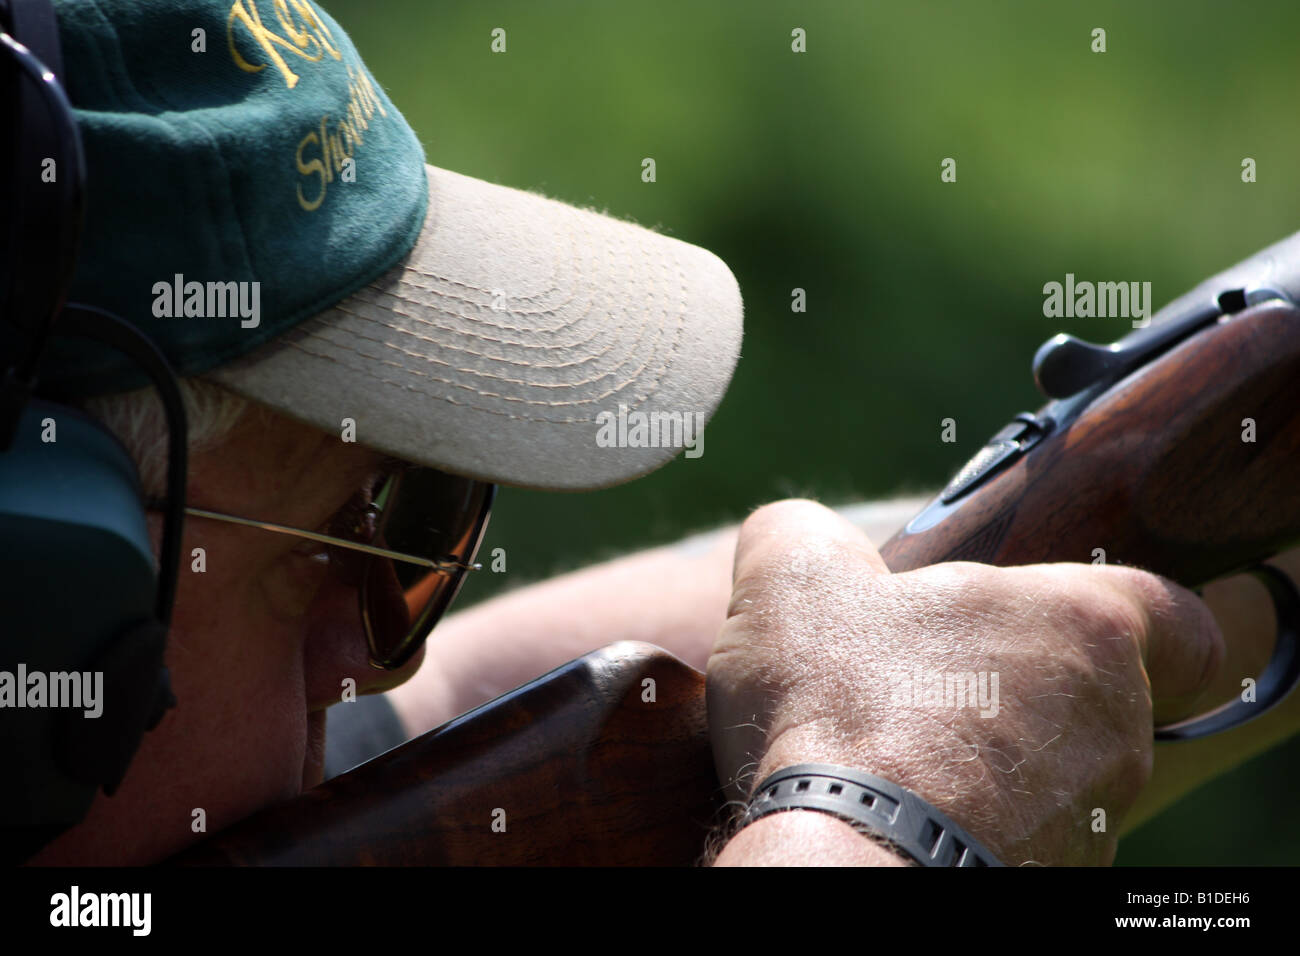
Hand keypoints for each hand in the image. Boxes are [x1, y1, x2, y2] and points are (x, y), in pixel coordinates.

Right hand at [707, 500, 1224, 865]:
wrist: (847, 860)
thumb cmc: (844, 705)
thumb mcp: (794, 576)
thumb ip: (803, 531)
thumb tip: (800, 538)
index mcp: (1084, 626)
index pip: (1180, 617)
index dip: (1134, 617)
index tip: (1066, 623)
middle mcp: (1118, 725)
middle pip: (1104, 695)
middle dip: (1024, 686)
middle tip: (932, 684)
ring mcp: (1096, 814)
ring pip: (1066, 771)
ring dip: (997, 759)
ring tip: (898, 759)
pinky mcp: (1061, 876)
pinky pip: (1031, 835)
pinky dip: (976, 823)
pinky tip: (901, 815)